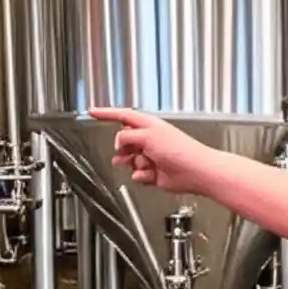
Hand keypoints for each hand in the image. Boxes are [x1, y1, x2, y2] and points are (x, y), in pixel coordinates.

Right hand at [88, 107, 217, 194]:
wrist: (195, 171)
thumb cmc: (180, 150)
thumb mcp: (147, 136)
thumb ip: (126, 136)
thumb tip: (118, 142)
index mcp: (149, 126)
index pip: (123, 116)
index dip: (106, 114)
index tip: (92, 112)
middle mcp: (150, 140)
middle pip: (124, 143)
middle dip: (123, 150)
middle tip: (128, 154)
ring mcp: (152, 157)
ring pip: (129, 161)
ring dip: (133, 164)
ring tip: (144, 165)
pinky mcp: (154, 173)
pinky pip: (137, 175)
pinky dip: (142, 176)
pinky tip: (153, 175)